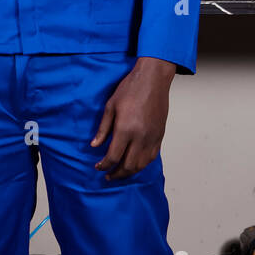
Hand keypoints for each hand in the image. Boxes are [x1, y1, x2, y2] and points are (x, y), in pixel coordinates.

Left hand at [92, 57, 175, 180]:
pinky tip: (135, 164)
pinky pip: (151, 157)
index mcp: (126, 129)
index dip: (104, 165)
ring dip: (130, 172)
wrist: (153, 79)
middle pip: (128, 166)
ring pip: (142, 164)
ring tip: (120, 173)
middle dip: (116, 174)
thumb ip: (103, 129)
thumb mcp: (110, 106)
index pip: (113, 156)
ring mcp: (152, 137)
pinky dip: (142, 164)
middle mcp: (140, 137)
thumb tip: (94, 145)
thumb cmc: (130, 89)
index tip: (98, 167)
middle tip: (107, 175)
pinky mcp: (160, 135)